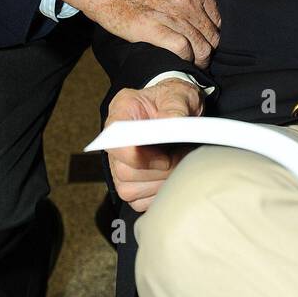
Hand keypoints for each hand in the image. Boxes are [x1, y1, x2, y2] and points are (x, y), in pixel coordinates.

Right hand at [58, 0, 219, 65]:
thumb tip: (199, 18)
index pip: (217, 19)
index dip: (211, 34)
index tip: (204, 42)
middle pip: (212, 35)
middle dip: (207, 50)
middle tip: (200, 59)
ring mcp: (174, 14)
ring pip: (201, 47)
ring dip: (198, 60)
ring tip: (192, 65)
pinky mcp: (157, 29)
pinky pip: (184, 51)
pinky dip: (184, 60)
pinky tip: (179, 62)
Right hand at [105, 77, 202, 211]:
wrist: (178, 109)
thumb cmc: (174, 100)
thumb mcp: (179, 95)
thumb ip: (175, 107)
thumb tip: (171, 124)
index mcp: (121, 114)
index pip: (114, 142)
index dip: (138, 155)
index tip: (165, 156)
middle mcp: (116, 142)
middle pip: (124, 172)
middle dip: (159, 170)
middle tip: (183, 157)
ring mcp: (120, 165)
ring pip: (130, 190)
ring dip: (161, 182)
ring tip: (179, 163)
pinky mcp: (130, 183)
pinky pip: (138, 201)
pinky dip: (158, 194)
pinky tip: (171, 177)